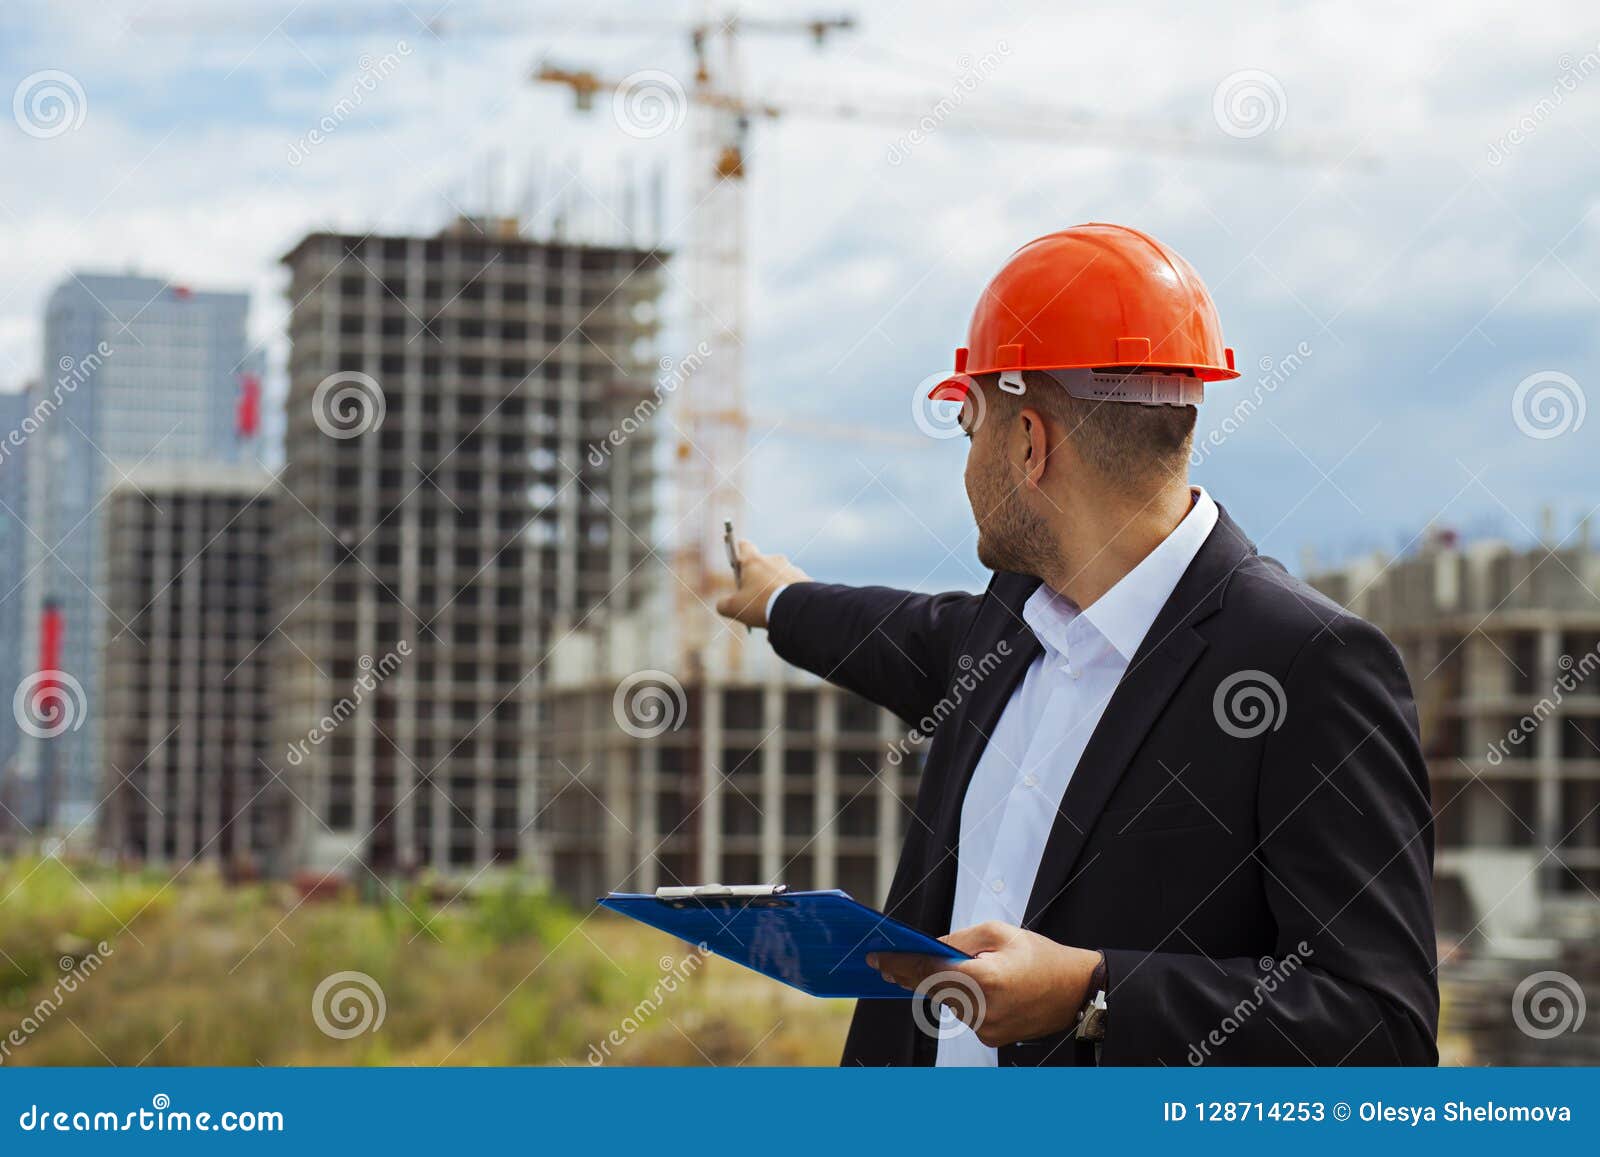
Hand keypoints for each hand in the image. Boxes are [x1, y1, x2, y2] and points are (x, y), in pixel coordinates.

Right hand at [714, 539, 809, 628]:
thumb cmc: (762, 604)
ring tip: (773, 610)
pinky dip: (789, 598)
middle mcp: (774, 560)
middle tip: (754, 599)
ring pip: (778, 578)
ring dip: (774, 590)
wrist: (797, 610)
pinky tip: (787, 613)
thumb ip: (723, 604)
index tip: (738, 563)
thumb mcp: (735, 608)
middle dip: (757, 581)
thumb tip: (723, 605)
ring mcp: (791, 569)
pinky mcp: (805, 580)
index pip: (743, 545)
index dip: (738, 553)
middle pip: (761, 566)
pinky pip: (793, 587)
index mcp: (754, 561)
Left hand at [868, 921, 1102, 1047]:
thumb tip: (928, 948)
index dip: (900, 964)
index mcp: (986, 979)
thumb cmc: (1039, 956)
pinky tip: (972, 986)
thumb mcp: (999, 933)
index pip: (929, 972)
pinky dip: (961, 998)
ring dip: (942, 985)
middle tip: (890, 962)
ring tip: (951, 968)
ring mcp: (987, 1028)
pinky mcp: (991, 1037)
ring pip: (948, 1002)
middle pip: (933, 989)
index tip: (877, 958)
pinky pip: (964, 1013)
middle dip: (913, 974)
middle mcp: (984, 1010)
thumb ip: (959, 940)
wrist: (1076, 990)